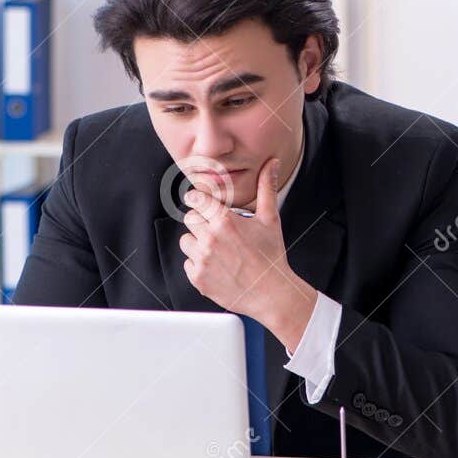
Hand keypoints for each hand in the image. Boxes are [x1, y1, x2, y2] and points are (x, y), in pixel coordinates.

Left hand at [181, 157, 317, 349]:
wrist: (271, 293)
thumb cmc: (271, 257)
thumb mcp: (270, 218)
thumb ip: (266, 187)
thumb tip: (271, 164)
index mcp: (225, 221)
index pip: (196, 199)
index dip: (199, 200)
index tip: (202, 204)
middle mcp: (210, 239)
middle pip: (189, 218)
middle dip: (201, 221)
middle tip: (217, 230)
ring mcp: (202, 259)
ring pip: (185, 240)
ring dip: (197, 242)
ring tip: (217, 248)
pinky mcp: (198, 278)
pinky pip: (188, 263)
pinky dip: (198, 263)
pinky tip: (217, 264)